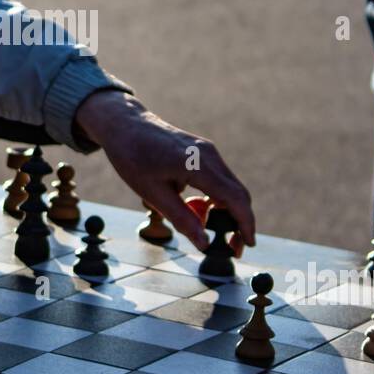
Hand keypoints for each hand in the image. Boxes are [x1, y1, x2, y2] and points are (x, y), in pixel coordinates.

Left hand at [75, 91, 254, 253]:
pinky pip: (219, 179)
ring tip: (210, 231)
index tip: (248, 244)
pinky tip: (199, 209)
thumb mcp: (153, 193)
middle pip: (238, 194)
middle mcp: (210, 155)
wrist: (125, 124)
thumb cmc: (133, 157)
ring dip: (228, 211)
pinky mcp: (203, 151)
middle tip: (232, 248)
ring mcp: (208, 151)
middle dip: (240, 222)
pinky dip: (217, 198)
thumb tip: (204, 243)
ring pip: (230, 187)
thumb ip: (182, 218)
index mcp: (198, 165)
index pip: (234, 198)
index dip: (245, 224)